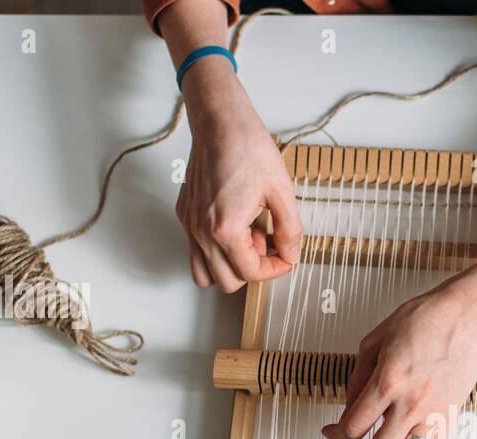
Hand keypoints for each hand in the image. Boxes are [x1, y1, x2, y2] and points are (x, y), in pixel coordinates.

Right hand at [176, 57, 301, 292]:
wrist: (219, 119)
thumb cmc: (247, 147)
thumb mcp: (281, 191)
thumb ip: (290, 230)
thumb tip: (291, 254)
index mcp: (225, 228)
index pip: (250, 273)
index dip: (276, 269)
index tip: (287, 256)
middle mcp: (200, 231)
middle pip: (226, 282)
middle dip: (253, 269)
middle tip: (267, 243)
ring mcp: (189, 223)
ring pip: (204, 273)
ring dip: (230, 265)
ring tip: (248, 237)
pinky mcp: (185, 213)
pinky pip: (196, 250)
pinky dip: (216, 249)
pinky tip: (235, 223)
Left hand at [321, 285, 476, 438]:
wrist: (465, 318)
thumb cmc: (424, 321)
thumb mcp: (374, 341)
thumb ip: (358, 379)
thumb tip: (349, 409)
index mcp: (388, 382)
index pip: (352, 427)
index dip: (334, 436)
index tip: (330, 434)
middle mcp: (411, 404)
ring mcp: (432, 415)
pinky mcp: (449, 419)